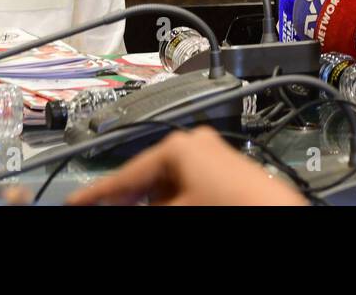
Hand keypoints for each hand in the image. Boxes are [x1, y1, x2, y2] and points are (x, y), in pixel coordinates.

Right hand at [66, 127, 309, 205]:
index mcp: (180, 144)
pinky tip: (167, 207)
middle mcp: (197, 141)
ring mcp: (215, 154)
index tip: (73, 201)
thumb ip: (138, 205)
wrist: (281, 213)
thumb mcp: (172, 209)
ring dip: (151, 198)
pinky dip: (173, 197)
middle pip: (146, 175)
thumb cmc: (233, 204)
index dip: (96, 191)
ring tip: (133, 206)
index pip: (125, 173)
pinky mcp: (229, 171)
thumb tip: (111, 204)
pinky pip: (189, 184)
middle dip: (126, 196)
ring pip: (167, 182)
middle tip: (101, 206)